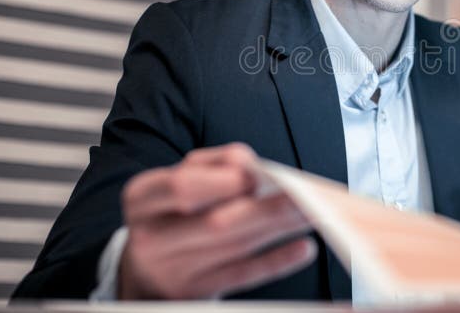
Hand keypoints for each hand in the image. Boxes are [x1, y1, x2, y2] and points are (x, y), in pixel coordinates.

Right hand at [118, 143, 316, 298]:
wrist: (145, 271)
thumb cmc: (172, 214)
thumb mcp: (177, 182)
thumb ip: (213, 166)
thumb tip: (252, 166)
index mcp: (143, 198)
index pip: (181, 186)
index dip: (222, 181)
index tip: (258, 175)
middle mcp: (152, 237)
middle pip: (216, 221)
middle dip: (267, 206)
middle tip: (306, 194)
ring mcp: (173, 270)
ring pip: (236, 246)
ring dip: (280, 227)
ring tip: (315, 211)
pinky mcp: (196, 293)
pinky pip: (242, 277)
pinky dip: (276, 261)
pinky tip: (304, 248)